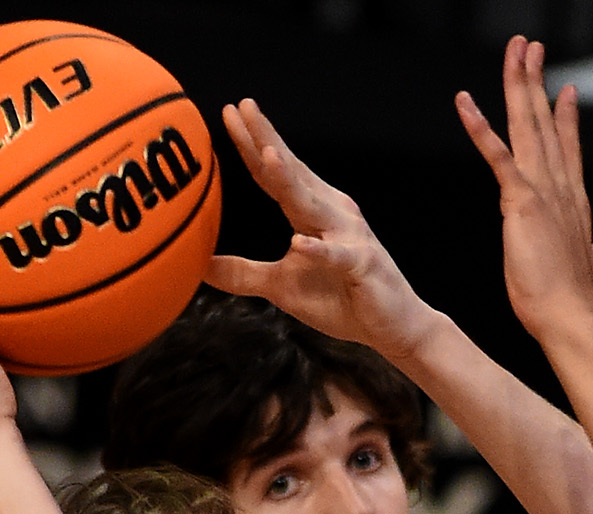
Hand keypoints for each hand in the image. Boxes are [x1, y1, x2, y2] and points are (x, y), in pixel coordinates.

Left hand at [208, 99, 425, 351]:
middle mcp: (332, 213)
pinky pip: (336, 257)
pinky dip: (319, 251)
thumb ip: (243, 274)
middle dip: (267, 141)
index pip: (276, 175)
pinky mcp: (362, 267)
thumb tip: (198, 266)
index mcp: (313, 211)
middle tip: (243, 108)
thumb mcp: (282, 288)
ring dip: (290, 181)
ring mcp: (348, 238)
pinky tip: (300, 243)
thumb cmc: (342, 301)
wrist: (394, 326)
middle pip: (292, 174)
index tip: (229, 112)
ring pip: (312, 206)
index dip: (252, 145)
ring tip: (267, 155)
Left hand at [456, 38, 592, 341]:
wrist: (571, 318)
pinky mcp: (521, 201)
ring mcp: (542, 191)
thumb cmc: (574, 301)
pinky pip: (496, 155)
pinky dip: (479, 127)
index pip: (568, 150)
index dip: (565, 119)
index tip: (564, 90)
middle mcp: (561, 188)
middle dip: (537, 83)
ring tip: (515, 51)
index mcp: (574, 203)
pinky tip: (464, 101)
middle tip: (531, 48)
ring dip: (518, 85)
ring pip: (527, 126)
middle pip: (546, 124)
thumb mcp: (591, 268)